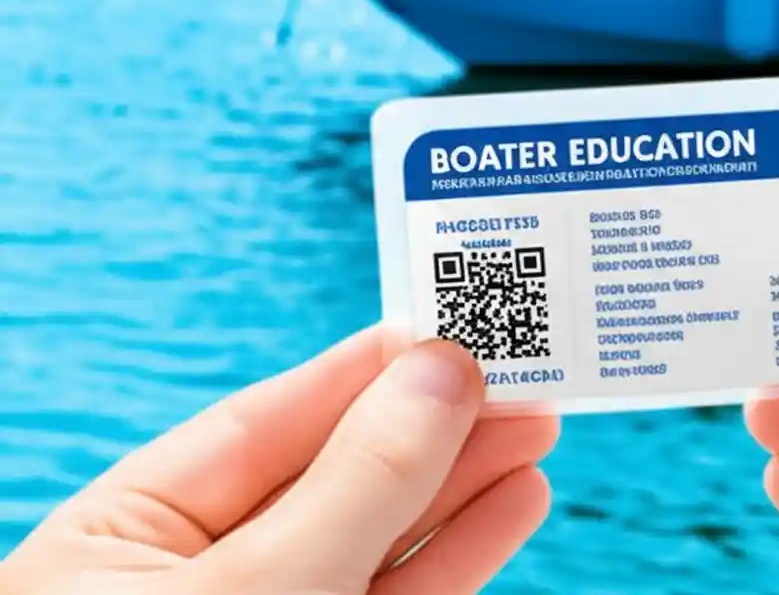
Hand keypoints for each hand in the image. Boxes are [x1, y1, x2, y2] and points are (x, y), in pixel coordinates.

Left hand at [0, 329, 558, 593]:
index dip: (367, 368)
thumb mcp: (260, 594)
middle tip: (524, 371)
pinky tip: (510, 504)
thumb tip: (442, 372)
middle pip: (337, 473)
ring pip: (382, 537)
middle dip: (433, 422)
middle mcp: (197, 577)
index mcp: (128, 534)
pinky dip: (460, 554)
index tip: (455, 324)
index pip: (267, 422)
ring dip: (463, 483)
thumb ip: (359, 484)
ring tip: (537, 428)